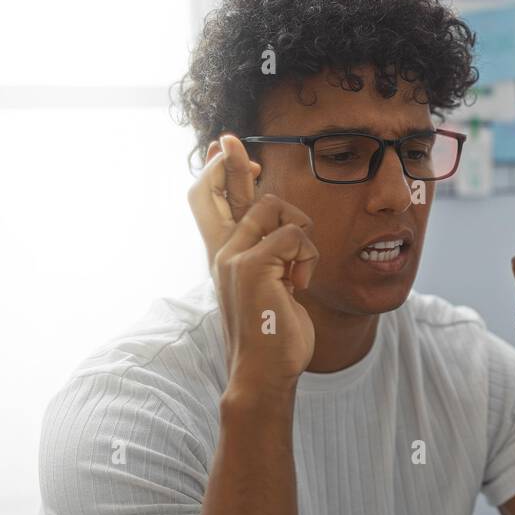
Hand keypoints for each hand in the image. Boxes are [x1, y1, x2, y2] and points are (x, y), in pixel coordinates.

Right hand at [188, 134, 318, 392]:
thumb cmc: (274, 334)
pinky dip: (308, 259)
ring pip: (275, 207)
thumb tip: (284, 231)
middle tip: (230, 143)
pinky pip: (294, 235)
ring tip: (297, 270)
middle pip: (221, 188)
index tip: (224, 150)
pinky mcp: (252, 265)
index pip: (206, 202)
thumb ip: (273, 256)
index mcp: (224, 256)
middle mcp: (222, 252)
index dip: (215, 172)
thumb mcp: (272, 287)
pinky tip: (299, 285)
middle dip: (229, 161)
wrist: (264, 372)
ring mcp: (233, 257)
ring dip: (300, 234)